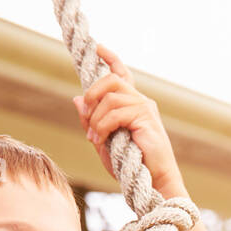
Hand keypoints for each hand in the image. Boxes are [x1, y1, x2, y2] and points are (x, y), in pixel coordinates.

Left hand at [73, 44, 183, 195]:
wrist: (154, 183)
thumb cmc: (131, 166)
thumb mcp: (104, 142)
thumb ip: (91, 121)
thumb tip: (76, 99)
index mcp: (133, 105)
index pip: (122, 74)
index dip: (111, 59)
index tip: (98, 48)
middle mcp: (141, 101)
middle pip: (111, 80)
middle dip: (92, 94)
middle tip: (85, 117)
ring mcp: (145, 108)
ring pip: (110, 98)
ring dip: (95, 119)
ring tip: (93, 138)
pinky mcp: (146, 118)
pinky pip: (115, 114)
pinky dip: (101, 127)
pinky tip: (99, 140)